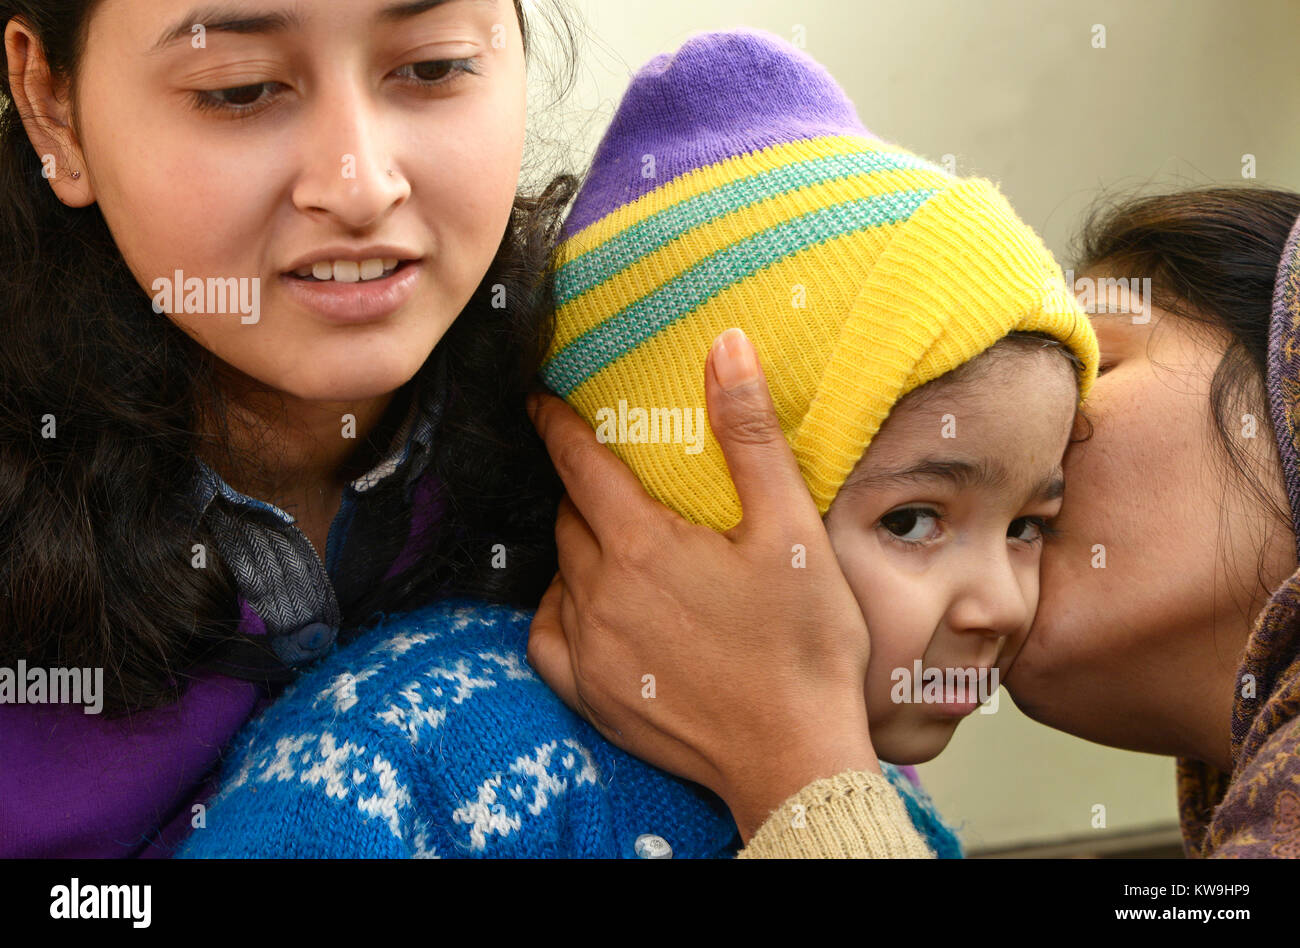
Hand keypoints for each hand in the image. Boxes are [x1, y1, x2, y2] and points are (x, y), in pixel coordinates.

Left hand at [526, 328, 880, 840]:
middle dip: (585, 492)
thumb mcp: (790, 529)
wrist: (796, 755)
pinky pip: (547, 635)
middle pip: (570, 518)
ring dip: (581, 549)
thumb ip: (750, 436)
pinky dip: (561, 610)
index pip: (579, 464)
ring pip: (561, 573)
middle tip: (614, 484)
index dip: (558, 427)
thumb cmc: (803, 644)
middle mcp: (601, 593)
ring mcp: (590, 649)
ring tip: (618, 545)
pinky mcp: (591, 695)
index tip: (542, 403)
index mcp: (642, 545)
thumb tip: (725, 349)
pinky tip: (592, 607)